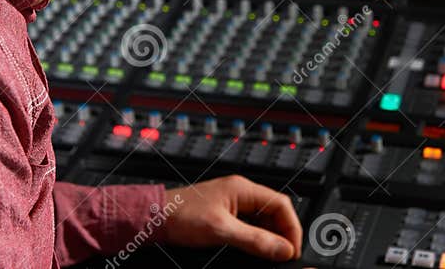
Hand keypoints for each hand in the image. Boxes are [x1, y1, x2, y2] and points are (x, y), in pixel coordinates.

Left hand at [163, 175, 302, 261]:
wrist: (153, 217)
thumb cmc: (180, 215)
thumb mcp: (222, 231)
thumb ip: (255, 240)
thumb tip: (282, 248)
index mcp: (243, 188)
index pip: (282, 204)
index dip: (291, 228)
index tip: (291, 250)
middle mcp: (240, 193)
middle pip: (275, 212)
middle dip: (283, 234)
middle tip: (283, 257)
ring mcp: (232, 204)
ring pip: (263, 221)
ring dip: (270, 238)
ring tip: (270, 256)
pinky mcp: (224, 215)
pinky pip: (250, 226)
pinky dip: (257, 239)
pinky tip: (254, 252)